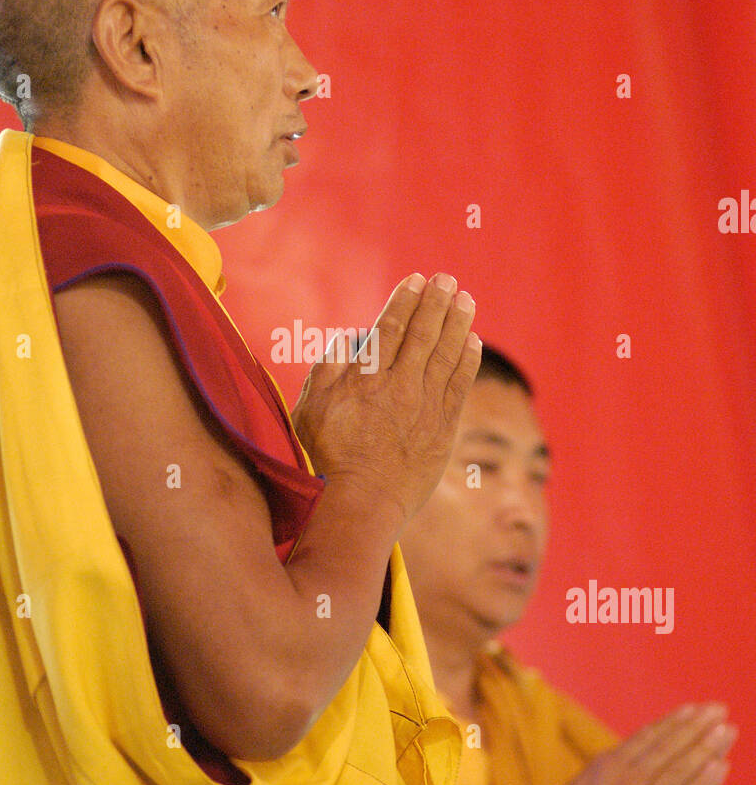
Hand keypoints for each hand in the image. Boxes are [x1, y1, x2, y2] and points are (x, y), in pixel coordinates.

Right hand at [291, 273, 480, 526]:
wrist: (359, 503)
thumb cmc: (324, 458)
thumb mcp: (310, 409)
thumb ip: (328, 369)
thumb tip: (347, 340)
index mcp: (366, 376)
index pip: (392, 326)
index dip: (406, 300)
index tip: (417, 281)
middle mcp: (401, 385)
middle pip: (424, 333)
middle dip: (437, 302)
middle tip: (447, 280)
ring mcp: (426, 406)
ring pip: (448, 354)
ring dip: (458, 323)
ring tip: (465, 300)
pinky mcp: (443, 429)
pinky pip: (460, 385)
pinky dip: (468, 360)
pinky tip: (474, 342)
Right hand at [551, 703, 735, 784]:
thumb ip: (609, 764)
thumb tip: (632, 747)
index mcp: (612, 767)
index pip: (651, 737)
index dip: (675, 721)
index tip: (694, 708)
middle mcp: (634, 783)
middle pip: (673, 750)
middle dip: (698, 728)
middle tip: (719, 710)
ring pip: (686, 772)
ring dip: (709, 749)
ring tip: (727, 730)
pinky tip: (721, 766)